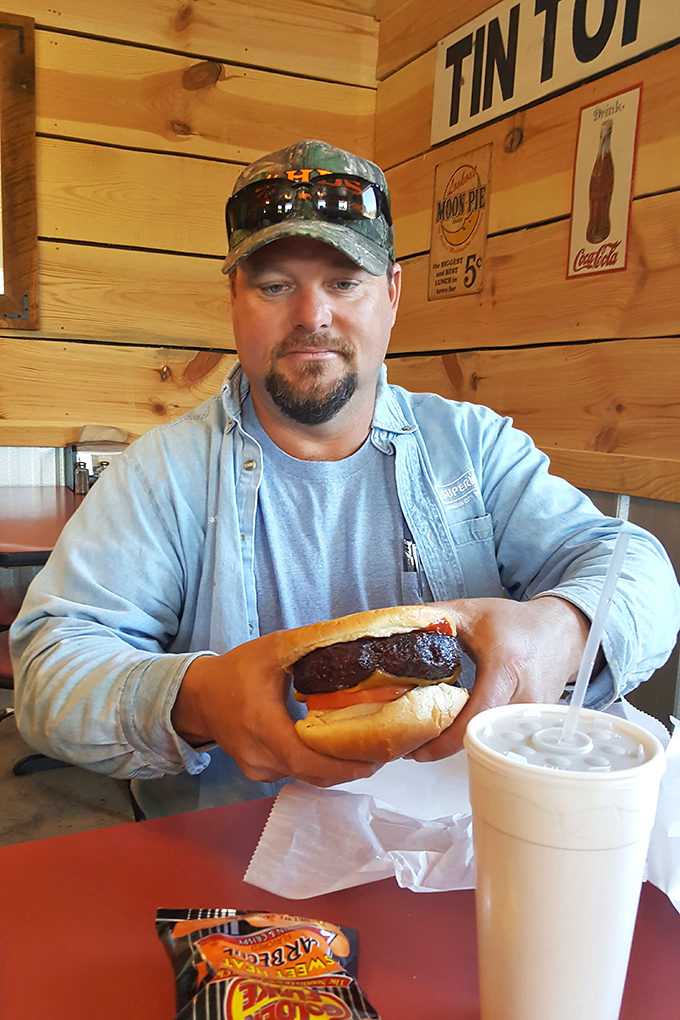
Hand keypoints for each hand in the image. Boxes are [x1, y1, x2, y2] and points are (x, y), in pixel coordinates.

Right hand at [171, 631, 378, 786]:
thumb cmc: (235, 671)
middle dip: (350, 768)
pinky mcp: (259, 773)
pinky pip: (295, 774)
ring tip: (366, 750)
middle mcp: (260, 756)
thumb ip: (310, 642)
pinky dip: (319, 766)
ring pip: (306, 778)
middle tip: (382, 752)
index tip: (374, 758)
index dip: (342, 765)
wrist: (198, 697)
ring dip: (336, 769)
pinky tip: (337, 751)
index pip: (307, 759)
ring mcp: (258, 769)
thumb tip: (352, 633)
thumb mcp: (273, 649)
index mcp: (263, 726)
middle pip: (313, 774)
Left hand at [410, 596, 590, 761]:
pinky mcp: (536, 724)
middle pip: (481, 736)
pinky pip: (502, 738)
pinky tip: (459, 732)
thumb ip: (433, 616)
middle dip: (445, 746)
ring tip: (431, 740)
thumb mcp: (472, 613)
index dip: (445, 740)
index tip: (418, 749)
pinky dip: (479, 738)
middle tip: (414, 746)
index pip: (475, 716)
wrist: (560, 633)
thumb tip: (395, 621)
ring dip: (461, 744)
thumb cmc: (517, 623)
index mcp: (505, 669)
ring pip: (491, 741)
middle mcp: (524, 697)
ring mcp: (533, 715)